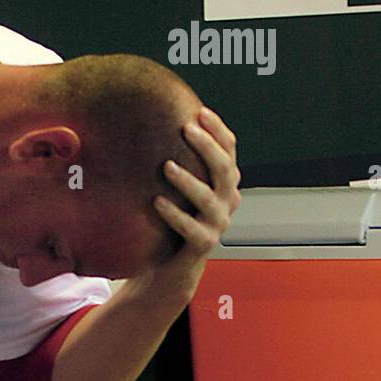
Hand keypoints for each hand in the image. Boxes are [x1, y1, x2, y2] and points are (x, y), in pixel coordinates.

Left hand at [143, 106, 242, 302]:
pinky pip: (190, 228)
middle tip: (186, 129)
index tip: (199, 112)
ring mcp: (218, 224)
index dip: (218, 130)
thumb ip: (176, 162)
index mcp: (225, 183)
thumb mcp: (178, 189)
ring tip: (166, 166)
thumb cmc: (171, 221)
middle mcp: (227, 201)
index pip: (229, 149)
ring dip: (187, 180)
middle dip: (207, 146)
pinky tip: (156, 202)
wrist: (171, 267)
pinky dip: (174, 215)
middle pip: (223, 168)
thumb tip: (151, 123)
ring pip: (208, 198)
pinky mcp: (204, 245)